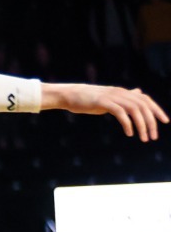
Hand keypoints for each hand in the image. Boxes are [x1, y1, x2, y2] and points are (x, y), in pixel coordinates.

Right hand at [46, 82, 165, 140]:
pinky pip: (120, 113)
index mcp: (123, 92)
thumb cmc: (89, 98)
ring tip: (144, 138)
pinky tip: (129, 133)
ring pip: (134, 110)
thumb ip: (125, 96)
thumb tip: (138, 92)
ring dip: (141, 125)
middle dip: (151, 122)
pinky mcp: (103, 102)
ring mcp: (112, 97)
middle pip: (143, 106)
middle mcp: (121, 92)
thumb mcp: (110, 97)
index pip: (146, 100)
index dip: (157, 110)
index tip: (165, 122)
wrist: (70, 95)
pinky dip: (127, 123)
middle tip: (153, 136)